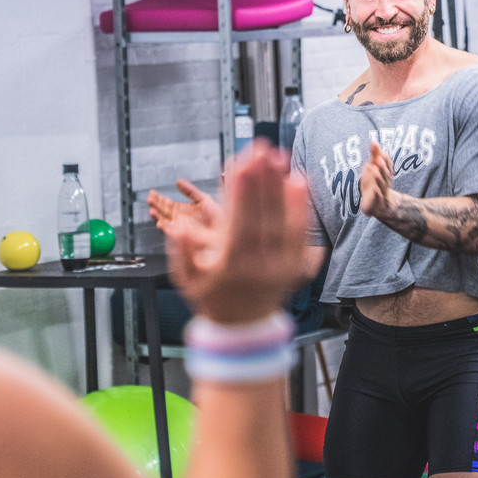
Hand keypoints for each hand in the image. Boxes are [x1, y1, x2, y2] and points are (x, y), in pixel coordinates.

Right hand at [149, 179, 219, 231]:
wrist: (227, 230)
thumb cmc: (219, 217)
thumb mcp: (204, 199)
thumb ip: (191, 191)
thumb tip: (178, 182)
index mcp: (185, 211)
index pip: (168, 204)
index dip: (159, 199)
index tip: (152, 193)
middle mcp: (182, 220)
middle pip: (164, 212)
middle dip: (156, 205)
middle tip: (149, 199)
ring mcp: (182, 228)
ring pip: (166, 222)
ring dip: (158, 216)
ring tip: (152, 210)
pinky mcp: (185, 237)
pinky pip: (173, 232)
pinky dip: (166, 228)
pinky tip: (161, 223)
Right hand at [159, 141, 310, 323]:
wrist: (243, 329)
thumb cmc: (211, 298)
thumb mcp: (186, 278)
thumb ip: (180, 251)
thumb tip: (176, 227)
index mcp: (231, 267)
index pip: (238, 224)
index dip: (241, 193)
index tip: (241, 164)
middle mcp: (259, 266)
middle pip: (264, 216)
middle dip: (262, 180)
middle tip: (261, 148)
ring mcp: (280, 266)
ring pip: (285, 221)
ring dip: (282, 186)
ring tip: (279, 156)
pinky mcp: (295, 265)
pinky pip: (300, 232)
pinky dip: (300, 206)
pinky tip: (299, 180)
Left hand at [359, 140, 396, 218]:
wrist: (377, 205)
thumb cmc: (373, 183)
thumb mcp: (373, 167)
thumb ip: (374, 155)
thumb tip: (373, 141)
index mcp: (385, 173)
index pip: (387, 165)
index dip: (385, 160)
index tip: (381, 153)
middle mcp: (385, 182)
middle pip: (385, 174)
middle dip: (382, 167)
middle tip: (379, 159)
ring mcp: (381, 192)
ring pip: (381, 185)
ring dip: (379, 178)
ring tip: (375, 171)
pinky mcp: (375, 201)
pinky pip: (377, 197)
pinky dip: (377, 193)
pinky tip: (375, 189)